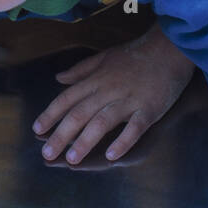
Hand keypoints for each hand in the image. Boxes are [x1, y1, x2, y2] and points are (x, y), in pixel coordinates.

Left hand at [33, 22, 194, 163]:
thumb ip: (81, 70)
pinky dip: (122, 141)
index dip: (51, 114)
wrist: (169, 49)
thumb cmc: (136, 55)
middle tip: (47, 154)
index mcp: (96, 79)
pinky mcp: (149, 109)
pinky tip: (111, 155)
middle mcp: (108, 90)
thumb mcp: (104, 57)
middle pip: (80, 114)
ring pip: (102, 122)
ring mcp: (129, 100)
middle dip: (61, 135)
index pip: (67, 98)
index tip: (37, 129)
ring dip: (85, 141)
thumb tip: (58, 79)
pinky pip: (134, 127)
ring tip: (72, 158)